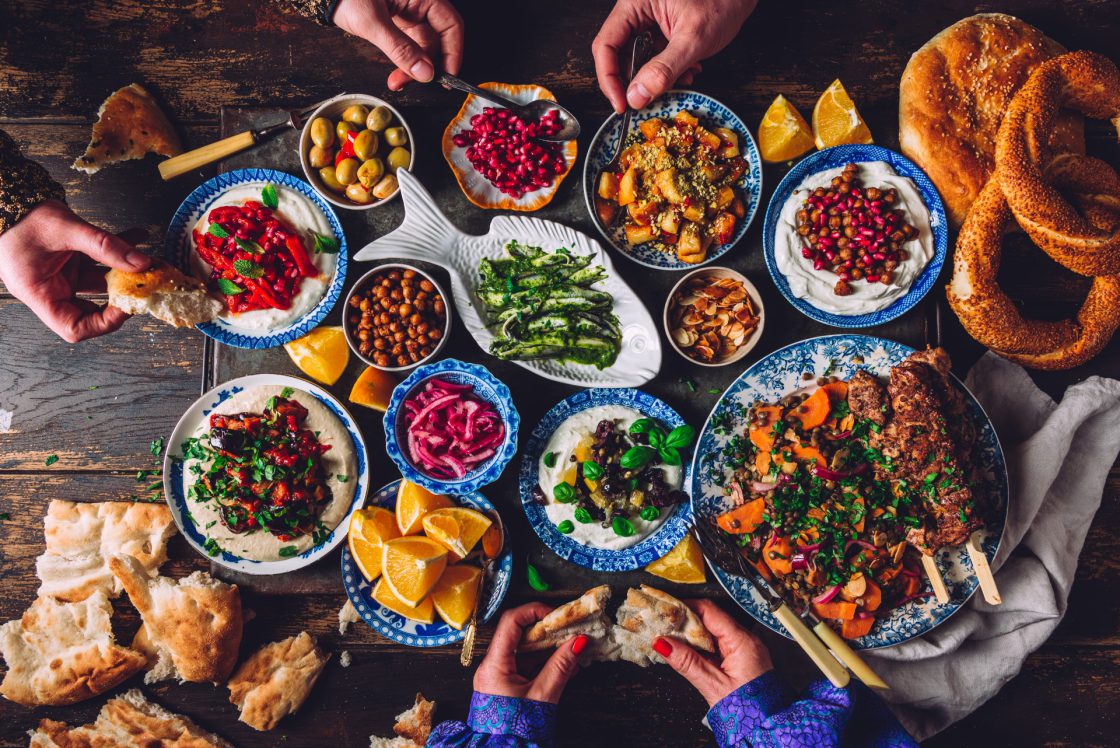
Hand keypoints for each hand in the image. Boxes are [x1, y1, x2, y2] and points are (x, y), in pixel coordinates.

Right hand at [0, 200, 149, 342]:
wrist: (10, 197)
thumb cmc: (23, 217)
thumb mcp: (66, 229)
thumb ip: (105, 246)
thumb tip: (142, 262)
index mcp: (39, 294)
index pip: (74, 328)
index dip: (103, 323)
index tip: (126, 307)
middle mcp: (51, 289)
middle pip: (92, 309)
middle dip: (122, 295)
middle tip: (144, 283)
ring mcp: (62, 276)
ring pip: (101, 281)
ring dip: (125, 270)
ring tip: (148, 256)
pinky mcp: (70, 262)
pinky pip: (98, 262)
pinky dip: (117, 251)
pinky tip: (136, 237)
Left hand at [333, 0, 463, 90]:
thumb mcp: (373, 21)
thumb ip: (400, 48)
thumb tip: (425, 73)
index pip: (451, 25)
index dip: (453, 52)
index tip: (446, 77)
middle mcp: (418, 2)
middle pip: (436, 39)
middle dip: (425, 65)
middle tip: (413, 83)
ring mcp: (406, 11)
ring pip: (420, 45)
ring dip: (412, 67)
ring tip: (397, 82)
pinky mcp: (394, 20)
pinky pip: (407, 44)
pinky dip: (402, 60)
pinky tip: (395, 74)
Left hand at [473, 602, 587, 703]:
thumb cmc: (517, 731)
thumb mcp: (542, 697)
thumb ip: (561, 667)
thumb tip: (579, 642)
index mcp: (494, 665)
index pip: (510, 622)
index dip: (534, 611)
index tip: (557, 614)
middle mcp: (491, 667)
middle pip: (518, 635)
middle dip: (546, 630)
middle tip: (570, 629)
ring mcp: (497, 677)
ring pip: (523, 651)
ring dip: (547, 647)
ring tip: (572, 647)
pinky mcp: (505, 688)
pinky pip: (524, 666)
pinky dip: (544, 662)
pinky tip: (564, 665)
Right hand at [592, 0, 757, 112]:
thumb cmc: (723, 1)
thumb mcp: (693, 39)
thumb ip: (663, 69)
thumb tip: (636, 97)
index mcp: (634, 3)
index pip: (605, 45)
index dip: (609, 79)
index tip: (622, 105)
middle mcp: (637, 11)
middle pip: (618, 54)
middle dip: (635, 81)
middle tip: (646, 102)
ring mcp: (649, 21)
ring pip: (638, 59)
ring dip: (656, 78)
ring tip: (681, 80)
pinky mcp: (662, 30)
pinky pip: (654, 57)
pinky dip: (669, 71)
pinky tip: (688, 71)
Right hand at [652, 599, 772, 706]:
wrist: (767, 728)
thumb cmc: (748, 711)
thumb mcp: (713, 686)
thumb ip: (687, 662)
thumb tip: (663, 644)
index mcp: (742, 642)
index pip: (709, 611)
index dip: (685, 607)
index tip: (667, 609)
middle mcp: (746, 640)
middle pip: (711, 618)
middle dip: (686, 620)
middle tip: (664, 623)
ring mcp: (745, 648)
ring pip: (714, 630)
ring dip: (692, 633)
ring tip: (671, 636)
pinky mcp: (742, 658)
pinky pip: (718, 642)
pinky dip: (701, 644)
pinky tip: (687, 650)